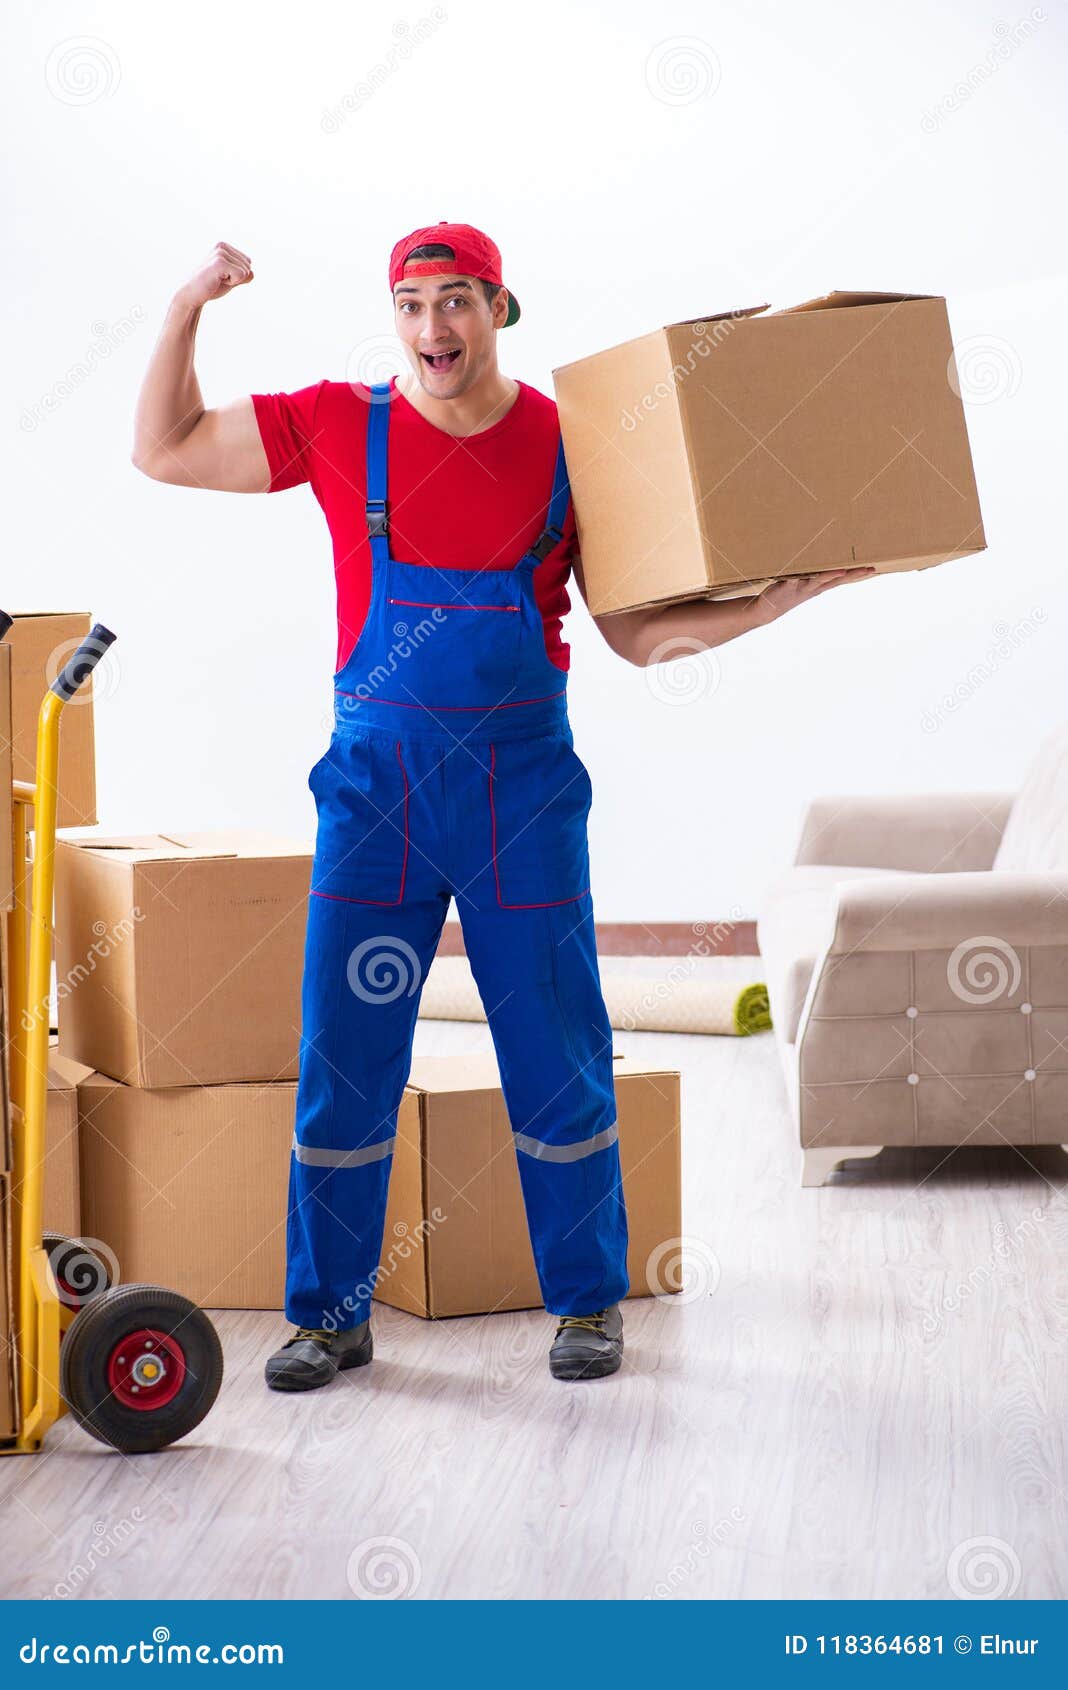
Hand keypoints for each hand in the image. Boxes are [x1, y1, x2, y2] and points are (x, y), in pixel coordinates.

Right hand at [173, 242, 253, 310]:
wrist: (192, 295)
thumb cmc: (210, 287)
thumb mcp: (230, 279)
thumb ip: (242, 275)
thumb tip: (252, 273)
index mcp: (224, 247)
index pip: (248, 262)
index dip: (238, 275)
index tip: (222, 276)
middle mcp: (222, 246)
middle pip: (248, 266)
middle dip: (237, 278)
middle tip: (219, 279)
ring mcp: (220, 253)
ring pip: (246, 271)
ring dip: (233, 281)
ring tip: (217, 280)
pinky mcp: (220, 262)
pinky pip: (241, 275)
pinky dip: (232, 283)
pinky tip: (217, 281)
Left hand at [750, 565, 876, 624]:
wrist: (769, 609)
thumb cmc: (789, 591)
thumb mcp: (805, 582)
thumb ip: (815, 572)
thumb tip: (825, 557)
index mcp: (820, 585)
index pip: (842, 579)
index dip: (857, 574)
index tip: (873, 568)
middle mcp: (814, 587)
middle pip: (836, 579)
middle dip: (853, 574)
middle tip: (867, 569)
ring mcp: (801, 587)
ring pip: (818, 580)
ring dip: (829, 576)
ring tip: (841, 570)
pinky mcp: (786, 586)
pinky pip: (792, 581)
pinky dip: (795, 579)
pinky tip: (798, 575)